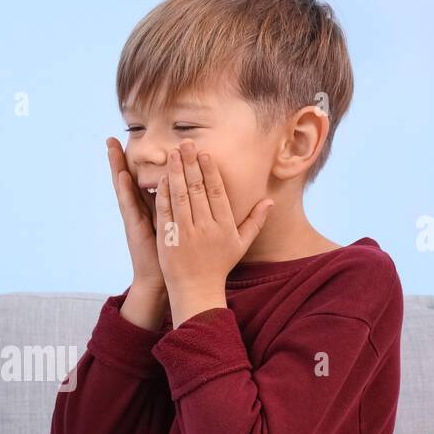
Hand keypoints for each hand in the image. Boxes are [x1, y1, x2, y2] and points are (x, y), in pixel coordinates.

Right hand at [106, 136, 167, 329]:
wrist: (165, 279)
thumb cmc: (176, 254)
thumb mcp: (180, 226)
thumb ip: (184, 208)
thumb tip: (197, 191)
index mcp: (151, 207)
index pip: (142, 178)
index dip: (137, 161)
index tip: (131, 140)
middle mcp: (139, 210)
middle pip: (128, 179)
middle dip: (120, 159)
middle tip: (112, 138)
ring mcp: (134, 218)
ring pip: (124, 187)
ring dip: (116, 168)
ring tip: (110, 147)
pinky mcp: (134, 227)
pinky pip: (129, 205)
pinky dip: (125, 190)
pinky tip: (121, 175)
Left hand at [154, 140, 273, 326]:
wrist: (196, 290)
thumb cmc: (219, 266)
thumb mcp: (241, 245)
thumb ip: (255, 221)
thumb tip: (270, 201)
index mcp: (223, 226)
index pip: (217, 193)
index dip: (210, 172)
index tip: (205, 153)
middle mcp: (205, 228)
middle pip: (198, 190)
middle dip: (192, 164)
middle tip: (186, 143)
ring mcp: (185, 233)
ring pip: (180, 197)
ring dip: (176, 173)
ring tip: (174, 154)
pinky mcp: (168, 239)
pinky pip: (165, 212)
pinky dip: (164, 194)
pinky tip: (163, 177)